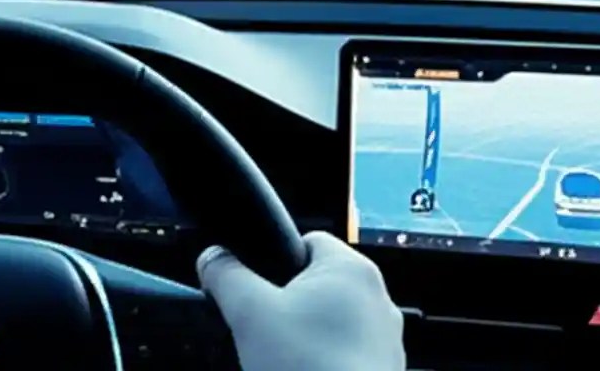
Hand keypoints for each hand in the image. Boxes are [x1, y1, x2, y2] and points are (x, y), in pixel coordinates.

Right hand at [198, 231, 404, 370]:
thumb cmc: (307, 365)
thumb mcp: (248, 313)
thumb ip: (225, 275)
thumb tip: (212, 258)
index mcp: (352, 269)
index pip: (307, 241)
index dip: (275, 260)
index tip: (257, 287)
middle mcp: (379, 297)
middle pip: (318, 283)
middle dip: (289, 303)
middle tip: (266, 327)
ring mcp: (387, 337)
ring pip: (332, 320)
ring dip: (308, 333)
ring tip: (286, 357)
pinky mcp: (385, 368)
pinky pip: (347, 352)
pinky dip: (326, 359)